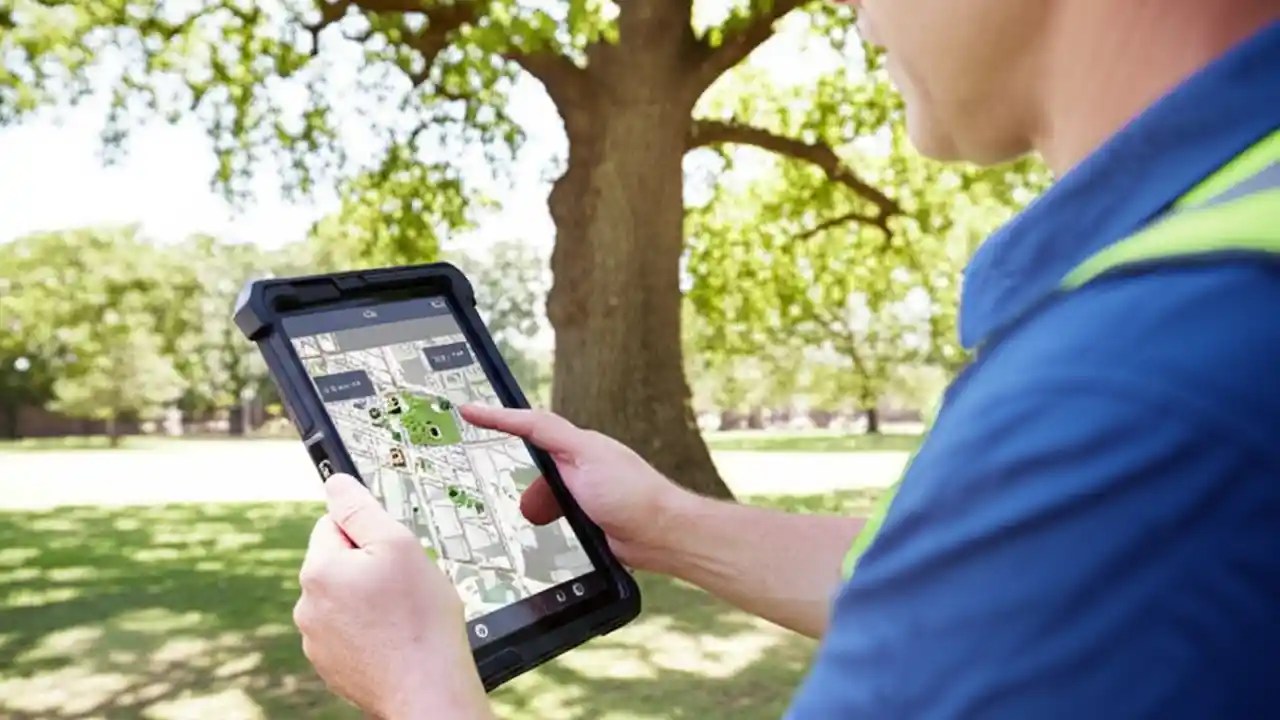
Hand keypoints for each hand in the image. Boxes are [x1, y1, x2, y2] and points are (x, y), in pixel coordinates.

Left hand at [293, 474, 490, 719]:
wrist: (427, 691)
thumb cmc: (420, 621)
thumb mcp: (400, 546)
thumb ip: (362, 510)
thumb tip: (335, 483)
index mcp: (319, 570)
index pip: (334, 524)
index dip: (370, 533)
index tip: (393, 552)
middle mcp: (308, 606)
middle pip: (339, 562)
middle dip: (369, 567)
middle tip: (404, 585)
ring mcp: (317, 640)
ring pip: (345, 598)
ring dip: (369, 599)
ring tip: (403, 615)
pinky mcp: (331, 666)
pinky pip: (349, 631)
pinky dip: (369, 631)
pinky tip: (395, 638)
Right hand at [459, 404, 691, 569]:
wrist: (662, 533)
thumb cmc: (630, 492)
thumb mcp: (584, 457)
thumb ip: (553, 440)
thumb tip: (524, 432)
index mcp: (580, 444)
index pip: (532, 424)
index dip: (499, 419)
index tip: (468, 411)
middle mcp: (583, 464)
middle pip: (537, 467)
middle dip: (526, 484)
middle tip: (518, 500)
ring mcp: (588, 491)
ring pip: (547, 495)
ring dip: (540, 508)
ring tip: (539, 522)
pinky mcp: (592, 517)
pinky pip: (560, 517)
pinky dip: (553, 525)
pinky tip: (554, 537)